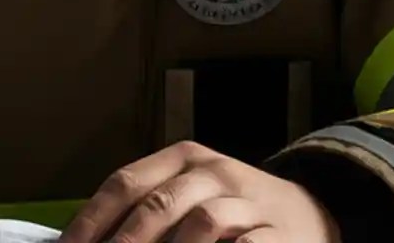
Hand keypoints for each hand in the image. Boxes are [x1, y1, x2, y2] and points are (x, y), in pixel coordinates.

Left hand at [59, 141, 340, 242]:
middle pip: (157, 205)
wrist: (309, 212)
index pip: (126, 183)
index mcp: (183, 158)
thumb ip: (144, 209)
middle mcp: (214, 172)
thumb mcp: (188, 192)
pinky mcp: (277, 233)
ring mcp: (247, 201)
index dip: (91, 220)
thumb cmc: (233, 209)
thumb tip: (84, 239)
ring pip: (200, 223)